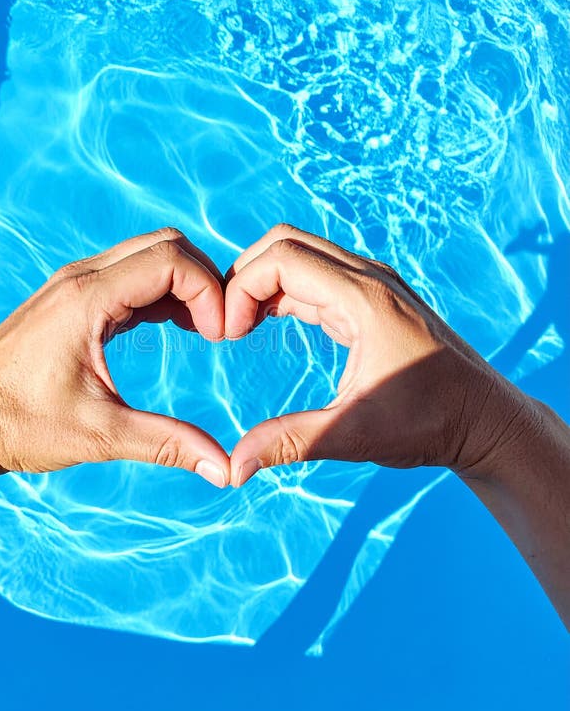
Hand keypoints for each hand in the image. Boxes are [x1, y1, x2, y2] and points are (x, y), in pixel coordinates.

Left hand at [0, 228, 229, 486]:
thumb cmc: (16, 426)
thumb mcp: (99, 436)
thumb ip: (167, 444)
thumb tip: (225, 470)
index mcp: (87, 299)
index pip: (172, 261)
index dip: (210, 292)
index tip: (221, 337)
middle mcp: (80, 279)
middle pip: (165, 245)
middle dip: (204, 279)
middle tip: (219, 330)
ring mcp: (73, 285)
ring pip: (148, 255)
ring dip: (184, 283)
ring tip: (205, 330)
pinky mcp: (71, 298)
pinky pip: (129, 275)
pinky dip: (161, 291)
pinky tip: (177, 326)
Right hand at [224, 224, 521, 486]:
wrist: (484, 420)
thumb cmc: (430, 423)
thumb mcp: (353, 434)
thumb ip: (288, 443)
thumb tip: (233, 467)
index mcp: (364, 299)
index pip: (283, 259)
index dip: (241, 288)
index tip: (228, 335)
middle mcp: (370, 279)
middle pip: (288, 243)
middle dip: (245, 275)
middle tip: (226, 324)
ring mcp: (375, 284)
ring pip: (303, 255)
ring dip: (264, 281)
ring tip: (239, 326)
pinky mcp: (375, 297)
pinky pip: (318, 275)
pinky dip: (286, 291)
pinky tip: (268, 322)